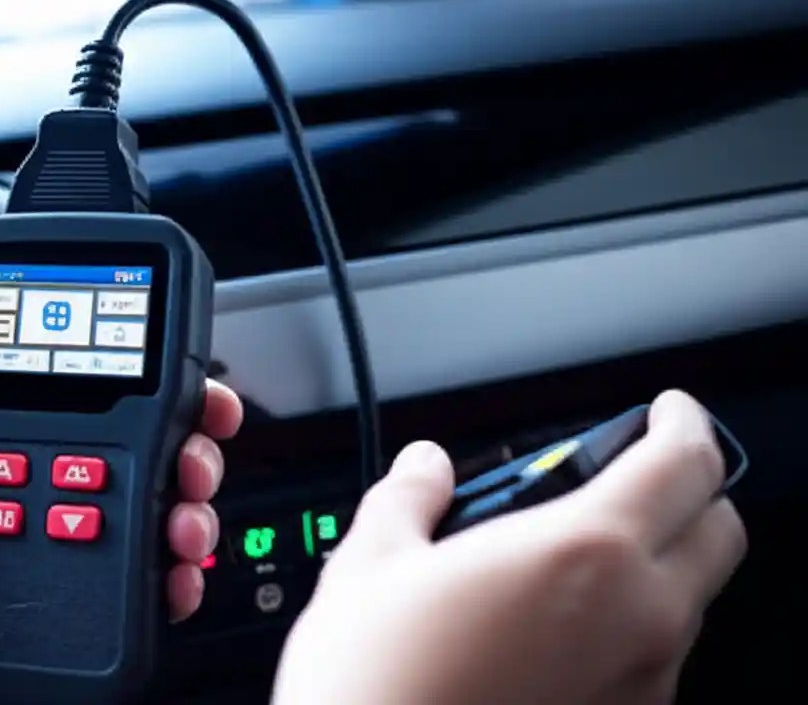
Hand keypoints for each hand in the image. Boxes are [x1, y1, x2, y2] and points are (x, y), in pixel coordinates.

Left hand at [0, 205, 240, 704]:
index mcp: (5, 427)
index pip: (106, 389)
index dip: (162, 383)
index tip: (194, 386)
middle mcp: (36, 481)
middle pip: (148, 454)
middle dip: (193, 452)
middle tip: (195, 462)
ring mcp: (51, 545)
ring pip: (155, 520)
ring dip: (193, 516)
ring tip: (185, 522)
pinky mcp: (59, 607)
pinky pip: (137, 590)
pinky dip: (171, 582)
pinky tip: (172, 576)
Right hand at [273, 390, 744, 704]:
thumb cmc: (373, 689)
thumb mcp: (368, 568)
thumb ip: (409, 499)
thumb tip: (425, 469)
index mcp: (582, 554)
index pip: (687, 464)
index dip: (684, 422)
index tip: (668, 412)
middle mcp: (638, 620)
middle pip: (719, 531)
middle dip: (688, 489)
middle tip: (628, 475)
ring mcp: (642, 683)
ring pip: (691, 598)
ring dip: (655, 560)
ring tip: (565, 558)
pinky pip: (656, 657)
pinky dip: (629, 623)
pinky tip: (552, 627)